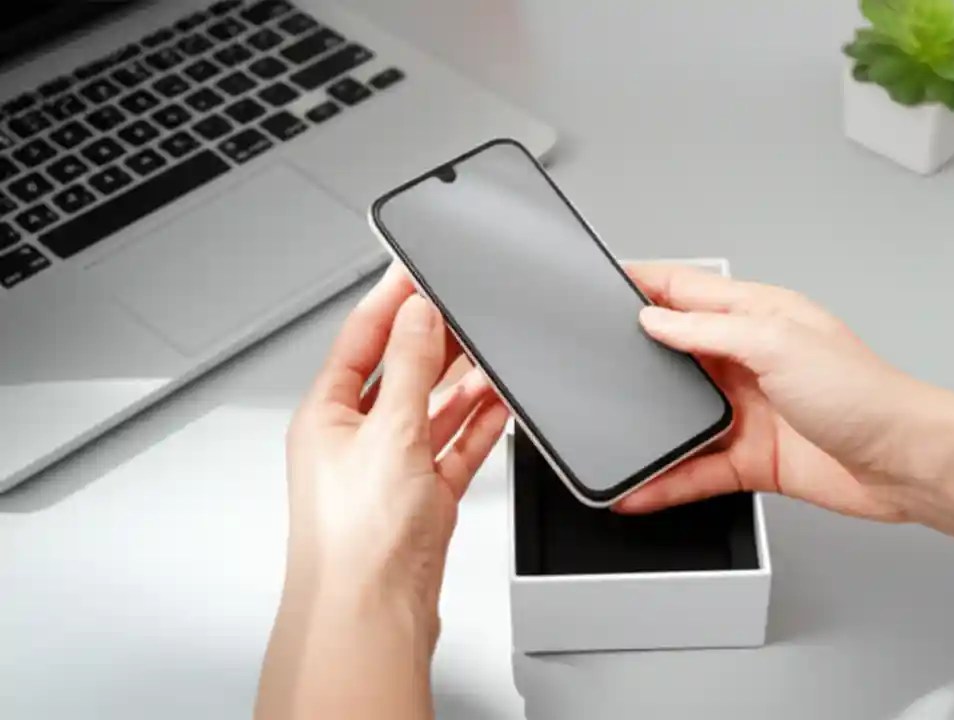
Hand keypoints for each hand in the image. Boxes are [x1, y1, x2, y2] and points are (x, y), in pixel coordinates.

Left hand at [283, 263, 507, 635]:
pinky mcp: (424, 498)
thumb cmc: (357, 540)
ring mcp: (391, 470)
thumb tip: (418, 314)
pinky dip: (478, 425)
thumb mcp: (389, 432)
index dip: (389, 300)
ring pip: (433, 410)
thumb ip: (411, 369)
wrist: (373, 616)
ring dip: (463, 384)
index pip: (360, 339)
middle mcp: (354, 440)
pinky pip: (455, 447)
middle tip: (466, 307)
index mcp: (325, 416)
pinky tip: (499, 405)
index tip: (414, 267)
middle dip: (434, 340)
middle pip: (400, 372)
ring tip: (494, 353)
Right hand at [615, 264, 940, 520]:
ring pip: (681, 416)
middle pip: (675, 353)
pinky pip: (697, 470)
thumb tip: (656, 322)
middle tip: (590, 361)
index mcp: (759, 316)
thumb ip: (711, 332)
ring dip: (648, 427)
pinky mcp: (753, 458)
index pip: (687, 290)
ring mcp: (750, 411)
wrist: (906, 464)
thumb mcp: (779, 344)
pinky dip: (667, 480)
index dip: (644, 284)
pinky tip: (641, 488)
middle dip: (634, 357)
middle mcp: (750, 360)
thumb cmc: (865, 394)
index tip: (601, 281)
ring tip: (608, 432)